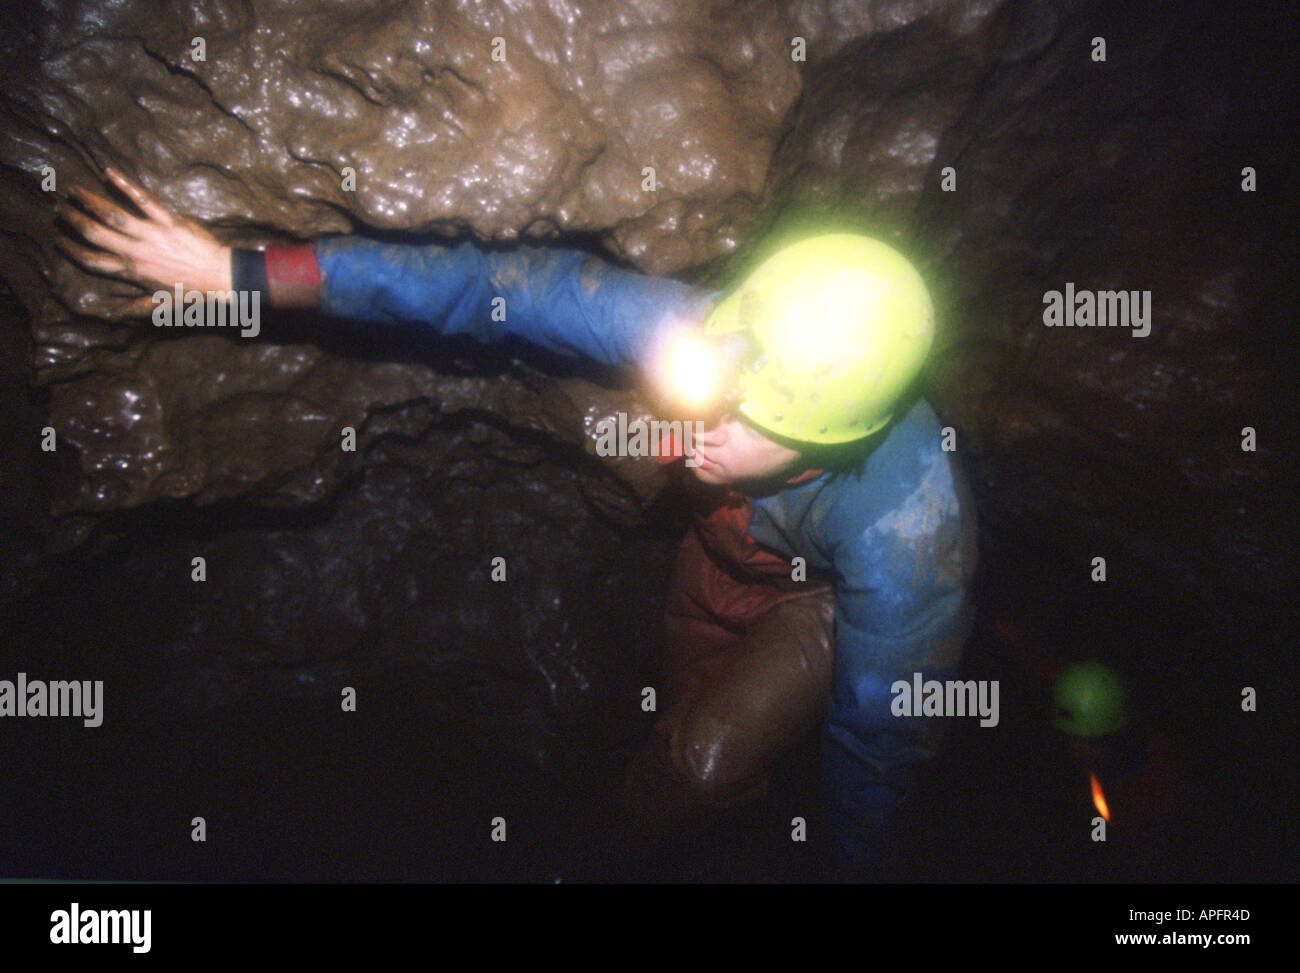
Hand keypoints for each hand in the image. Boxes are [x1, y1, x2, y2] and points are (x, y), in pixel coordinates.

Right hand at [55, 166, 231, 314]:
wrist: (221, 277)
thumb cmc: (194, 292)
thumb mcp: (163, 304)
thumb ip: (137, 306)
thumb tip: (115, 314)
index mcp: (132, 271)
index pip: (94, 260)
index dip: (73, 251)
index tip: (61, 241)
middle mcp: (136, 251)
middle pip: (95, 233)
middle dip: (74, 220)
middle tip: (61, 208)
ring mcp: (151, 234)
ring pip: (112, 215)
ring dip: (90, 201)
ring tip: (75, 190)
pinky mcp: (168, 220)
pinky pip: (143, 199)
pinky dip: (125, 184)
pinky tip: (110, 172)